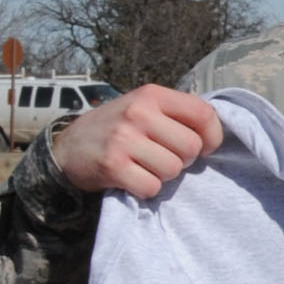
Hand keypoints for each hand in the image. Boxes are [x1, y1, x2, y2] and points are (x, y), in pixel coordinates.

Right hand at [47, 85, 223, 198]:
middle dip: (183, 159)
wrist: (67, 147)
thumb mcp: (143, 108)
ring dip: (163, 175)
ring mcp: (123, 139)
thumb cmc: (117, 129)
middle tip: (162, 156)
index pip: (204, 113)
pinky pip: (152, 187)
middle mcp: (138, 112)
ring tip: (144, 165)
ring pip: (174, 170)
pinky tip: (132, 178)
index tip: (204, 147)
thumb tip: (217, 132)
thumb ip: (177, 114)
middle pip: (192, 147)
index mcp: (151, 94)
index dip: (213, 136)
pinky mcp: (112, 165)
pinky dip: (146, 189)